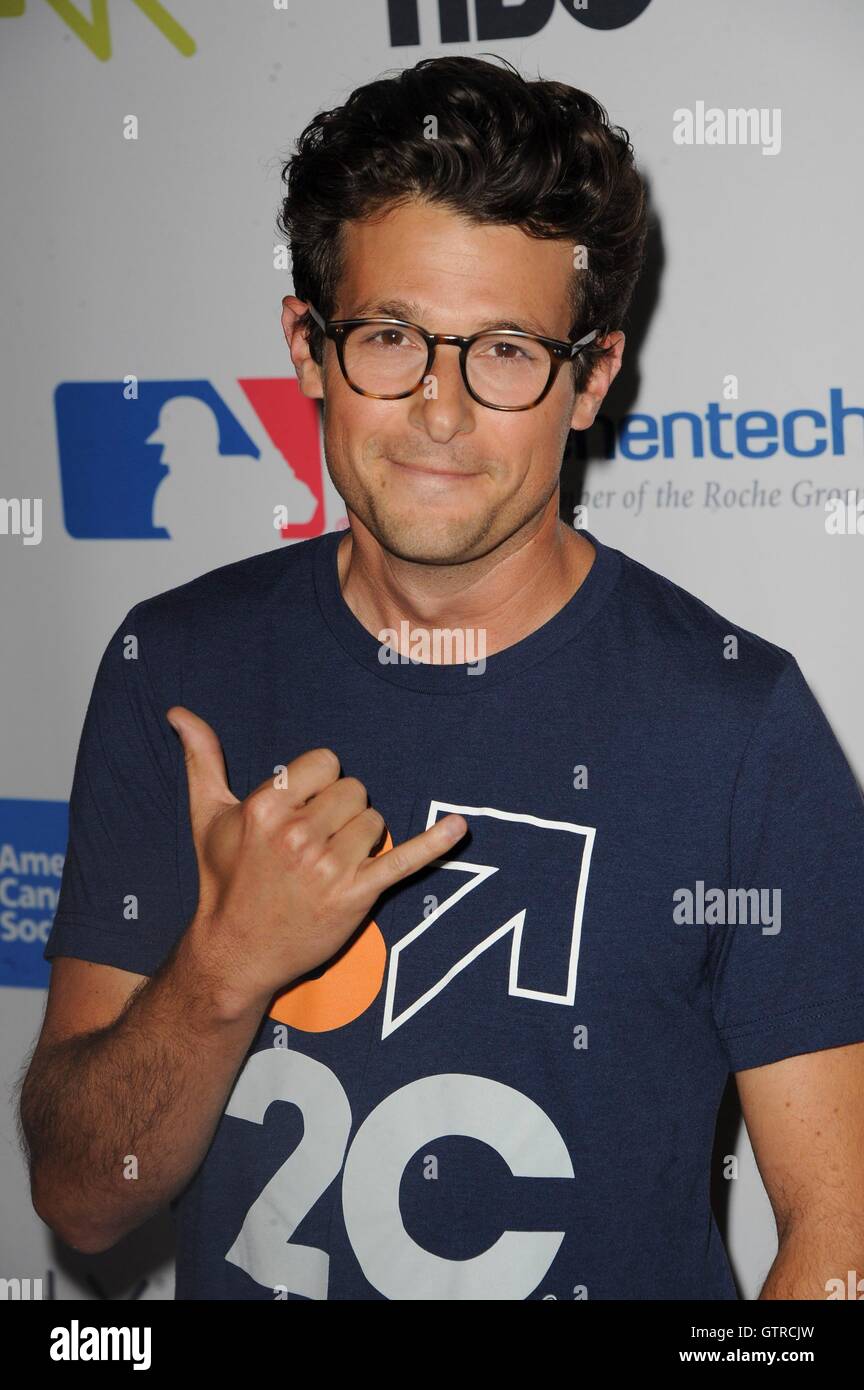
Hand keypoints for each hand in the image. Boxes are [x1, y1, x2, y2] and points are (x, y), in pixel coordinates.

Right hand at [165, 706, 466, 1011]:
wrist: (235, 952)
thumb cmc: (223, 879)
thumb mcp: (207, 816)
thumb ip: (201, 759)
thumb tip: (178, 712)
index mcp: (265, 807)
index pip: (326, 763)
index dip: (319, 782)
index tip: (303, 807)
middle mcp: (298, 835)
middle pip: (354, 790)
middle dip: (340, 811)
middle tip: (313, 842)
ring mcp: (329, 868)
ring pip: (375, 821)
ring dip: (361, 837)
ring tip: (329, 863)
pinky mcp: (356, 896)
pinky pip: (404, 860)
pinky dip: (434, 843)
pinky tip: (459, 826)